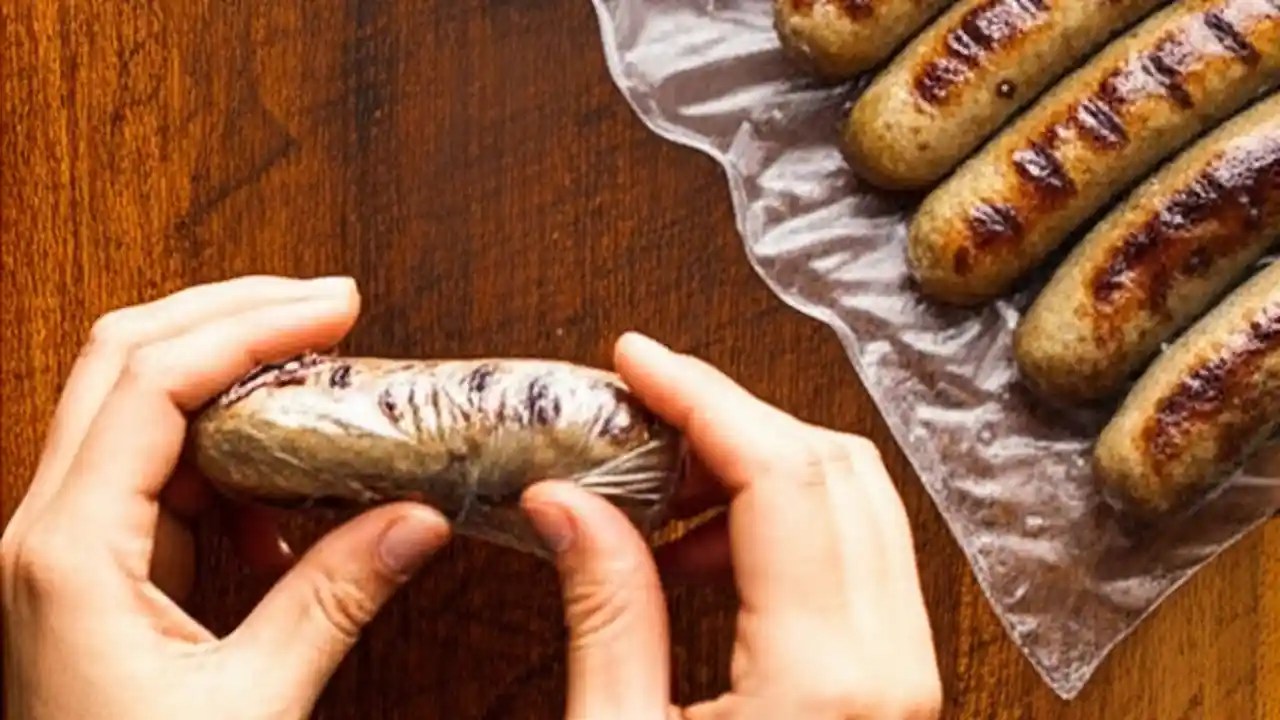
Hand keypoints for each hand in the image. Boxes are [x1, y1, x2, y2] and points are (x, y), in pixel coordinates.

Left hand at [1, 276, 451, 719]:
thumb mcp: (251, 708)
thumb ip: (335, 599)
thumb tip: (416, 518)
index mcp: (68, 553)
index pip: (152, 382)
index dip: (247, 327)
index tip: (334, 308)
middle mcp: (50, 533)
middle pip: (125, 359)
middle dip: (229, 315)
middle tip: (326, 305)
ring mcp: (67, 548)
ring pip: (139, 407)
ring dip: (233, 383)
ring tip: (322, 387)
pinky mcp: (96, 571)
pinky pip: (161, 475)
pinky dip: (232, 461)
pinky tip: (287, 503)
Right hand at [520, 333, 942, 719]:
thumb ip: (605, 617)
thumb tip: (568, 504)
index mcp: (822, 676)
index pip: (781, 475)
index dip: (703, 397)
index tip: (640, 362)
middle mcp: (888, 664)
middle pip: (833, 467)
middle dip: (732, 417)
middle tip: (646, 408)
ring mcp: (905, 673)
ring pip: (858, 502)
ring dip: (763, 465)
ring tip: (665, 485)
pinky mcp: (895, 684)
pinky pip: (861, 560)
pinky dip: (787, 524)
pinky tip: (705, 553)